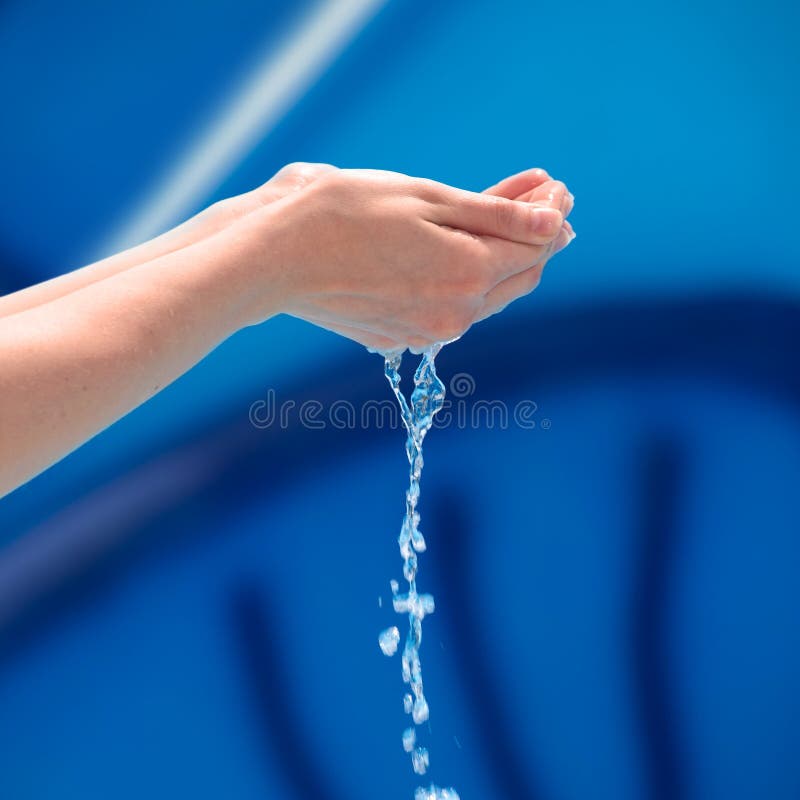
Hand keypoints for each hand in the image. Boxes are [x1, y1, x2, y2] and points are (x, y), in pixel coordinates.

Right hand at [245, 167, 573, 351]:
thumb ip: (497, 215)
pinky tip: (461, 250)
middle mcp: (456, 314)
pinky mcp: (400, 336)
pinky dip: (467, 278)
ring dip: (503, 258)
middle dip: (536, 238)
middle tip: (544, 200)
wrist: (275, 258)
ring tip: (509, 219)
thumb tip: (554, 224)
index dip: (551, 214)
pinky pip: (452, 307)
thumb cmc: (346, 213)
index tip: (554, 187)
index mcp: (468, 274)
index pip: (534, 246)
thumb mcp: (428, 199)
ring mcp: (427, 331)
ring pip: (487, 295)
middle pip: (518, 277)